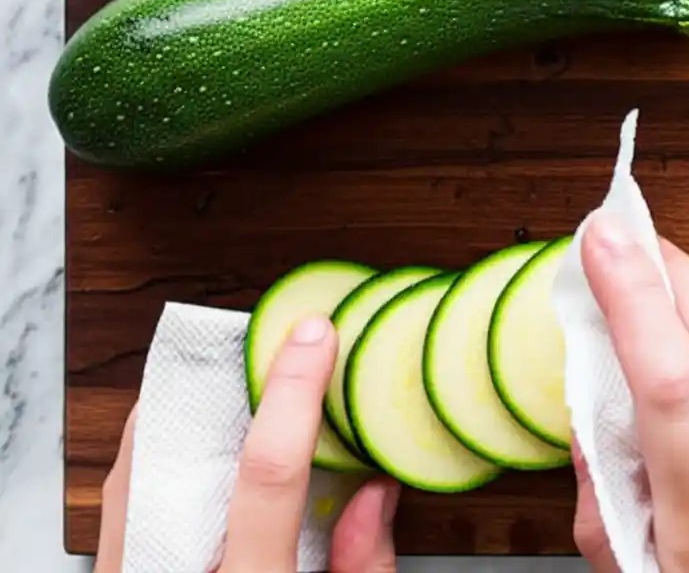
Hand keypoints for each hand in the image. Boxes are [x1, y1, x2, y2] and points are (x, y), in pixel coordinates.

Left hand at [94, 317, 400, 572]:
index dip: (294, 392)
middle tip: (265, 339)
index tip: (314, 334)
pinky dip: (161, 457)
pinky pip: (125, 499)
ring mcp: (134, 572)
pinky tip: (200, 444)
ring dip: (185, 415)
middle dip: (223, 385)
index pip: (268, 473)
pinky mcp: (118, 572)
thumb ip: (363, 564)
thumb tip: (375, 486)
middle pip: (183, 455)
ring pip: (137, 469)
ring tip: (234, 381)